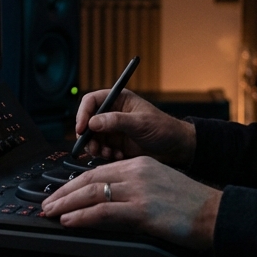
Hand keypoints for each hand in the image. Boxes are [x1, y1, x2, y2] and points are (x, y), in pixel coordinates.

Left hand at [41, 156, 220, 250]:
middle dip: (63, 193)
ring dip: (66, 204)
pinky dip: (82, 216)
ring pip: (92, 193)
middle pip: (89, 179)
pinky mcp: (142, 210)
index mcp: (140, 164)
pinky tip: (69, 221)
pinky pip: (104, 212)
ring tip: (51, 213)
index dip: (74, 184)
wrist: (215, 212)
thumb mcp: (158, 186)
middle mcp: (137, 171)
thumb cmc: (191, 204)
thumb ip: (134, 189)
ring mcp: (139, 190)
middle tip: (46, 204)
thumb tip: (108, 203)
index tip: (60, 194)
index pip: (98, 171)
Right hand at [73, 89, 195, 166]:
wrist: (174, 148)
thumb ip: (116, 121)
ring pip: (92, 138)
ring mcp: (113, 130)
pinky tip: (118, 156)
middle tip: (94, 148)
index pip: (92, 101)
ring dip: (96, 148)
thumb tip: (93, 122)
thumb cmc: (162, 128)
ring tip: (108, 154)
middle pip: (88, 121)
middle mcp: (112, 113)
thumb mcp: (140, 122)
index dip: (83, 113)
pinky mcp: (115, 145)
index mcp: (118, 100)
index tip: (81, 128)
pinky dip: (105, 155)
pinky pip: (101, 150)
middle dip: (88, 136)